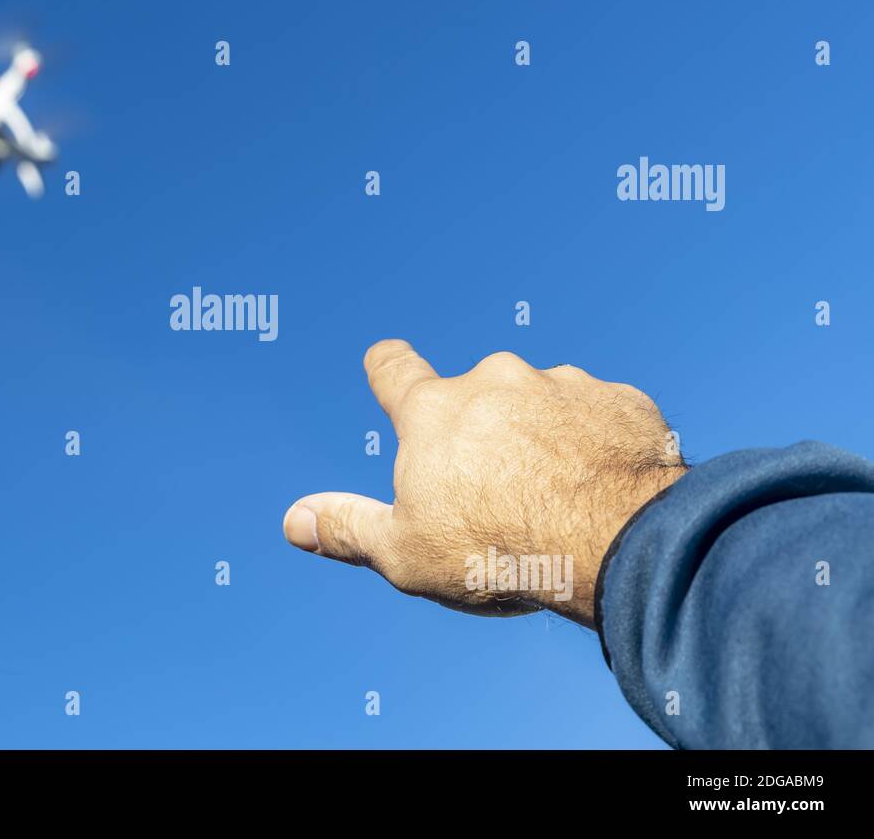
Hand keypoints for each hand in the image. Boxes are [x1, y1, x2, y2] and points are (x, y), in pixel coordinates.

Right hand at [282, 341, 685, 626]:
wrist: (615, 541)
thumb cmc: (497, 549)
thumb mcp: (404, 552)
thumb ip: (348, 528)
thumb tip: (293, 520)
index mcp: (434, 412)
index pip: (395, 370)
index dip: (387, 367)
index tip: (386, 361)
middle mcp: (494, 380)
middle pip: (476, 398)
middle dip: (483, 434)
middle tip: (498, 495)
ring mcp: (562, 385)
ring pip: (542, 408)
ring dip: (544, 440)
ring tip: (559, 501)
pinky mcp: (620, 402)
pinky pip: (600, 420)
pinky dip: (597, 447)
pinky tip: (605, 492)